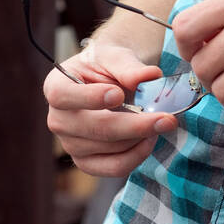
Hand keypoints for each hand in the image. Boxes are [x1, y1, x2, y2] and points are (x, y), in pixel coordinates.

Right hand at [44, 44, 178, 176]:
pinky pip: (114, 167)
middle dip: (133, 125)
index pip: (62, 96)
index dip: (89, 97)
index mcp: (56, 87)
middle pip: (92, 128)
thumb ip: (129, 66)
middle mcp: (58, 120)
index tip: (118, 94)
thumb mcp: (115, 56)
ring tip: (161, 121)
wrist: (109, 80)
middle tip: (166, 118)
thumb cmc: (107, 65)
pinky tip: (151, 138)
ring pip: (109, 149)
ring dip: (140, 137)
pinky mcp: (87, 162)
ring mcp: (71, 144)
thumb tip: (151, 76)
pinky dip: (137, 154)